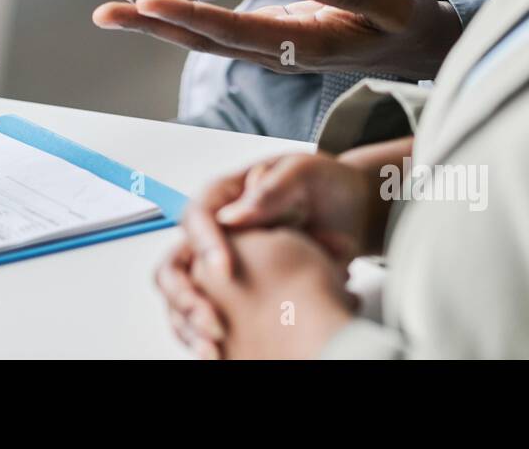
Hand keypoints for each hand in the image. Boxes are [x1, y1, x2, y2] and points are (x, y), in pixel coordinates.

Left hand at [94, 0, 462, 80]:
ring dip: (159, 12)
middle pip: (201, 39)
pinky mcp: (270, 37)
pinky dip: (186, 6)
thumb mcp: (393, 4)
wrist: (423, 44)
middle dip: (151, 22)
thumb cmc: (410, 21)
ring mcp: (270, 48)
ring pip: (203, 34)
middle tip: (103, 9)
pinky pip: (217, 26)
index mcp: (302, 47)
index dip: (189, 15)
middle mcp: (277, 53)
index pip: (233, 32)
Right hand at [155, 143, 407, 355]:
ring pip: (182, 300)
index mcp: (223, 198)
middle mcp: (213, 234)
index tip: (224, 270)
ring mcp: (219, 267)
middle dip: (186, 297)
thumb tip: (232, 216)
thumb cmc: (325, 186)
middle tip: (213, 322)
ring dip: (191, 326)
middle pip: (175, 265)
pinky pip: (206, 320)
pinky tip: (225, 355)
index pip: (196, 218)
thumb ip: (271, 190)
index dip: (204, 245)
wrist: (353, 214)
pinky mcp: (232, 295)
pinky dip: (210, 339)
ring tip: (215, 349)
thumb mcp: (304, 174)